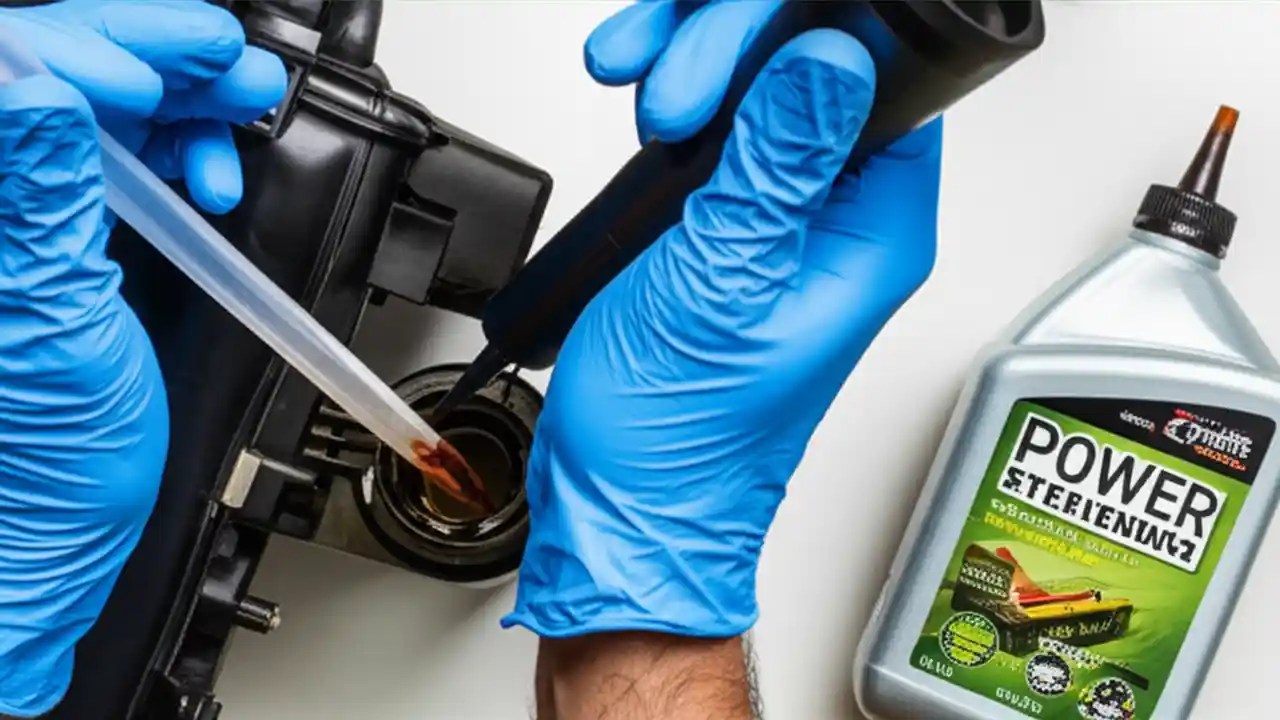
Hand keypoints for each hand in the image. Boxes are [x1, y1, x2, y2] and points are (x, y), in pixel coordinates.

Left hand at [0, 3, 283, 715]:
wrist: (60, 530)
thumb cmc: (41, 457)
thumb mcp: (53, 318)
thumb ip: (43, 190)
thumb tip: (37, 80)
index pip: (13, 71)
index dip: (96, 46)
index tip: (174, 63)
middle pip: (63, 76)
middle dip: (158, 59)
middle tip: (233, 67)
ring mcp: (32, 218)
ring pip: (105, 110)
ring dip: (183, 100)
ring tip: (241, 111)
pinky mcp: (77, 239)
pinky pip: (130, 162)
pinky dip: (185, 150)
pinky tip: (212, 170)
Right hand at [504, 2, 942, 643]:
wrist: (627, 500)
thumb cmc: (682, 432)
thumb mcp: (725, 282)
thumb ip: (777, 163)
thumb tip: (832, 59)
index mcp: (875, 233)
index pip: (884, 83)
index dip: (813, 40)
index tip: (733, 46)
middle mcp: (842, 223)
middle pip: (818, 70)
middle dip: (734, 50)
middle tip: (670, 92)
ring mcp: (786, 226)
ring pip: (762, 93)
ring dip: (696, 70)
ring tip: (642, 96)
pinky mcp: (734, 232)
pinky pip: (723, 136)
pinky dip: (679, 110)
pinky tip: (641, 110)